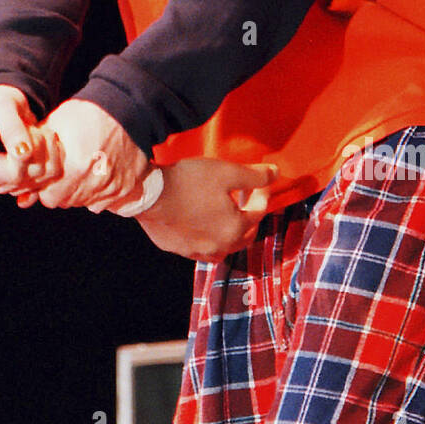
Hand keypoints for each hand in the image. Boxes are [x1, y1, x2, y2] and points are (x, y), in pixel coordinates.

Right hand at [0, 84, 63, 206]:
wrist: (11, 109)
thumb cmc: (1, 104)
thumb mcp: (4, 106)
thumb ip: (11, 127)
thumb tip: (22, 152)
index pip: (11, 173)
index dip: (27, 154)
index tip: (28, 131)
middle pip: (27, 179)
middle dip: (39, 149)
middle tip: (35, 129)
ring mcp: (2, 185)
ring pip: (40, 179)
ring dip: (47, 151)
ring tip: (38, 132)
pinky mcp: (20, 186)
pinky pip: (48, 180)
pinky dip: (52, 158)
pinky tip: (45, 144)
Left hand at [32, 99, 149, 209]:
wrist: (126, 107)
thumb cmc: (85, 114)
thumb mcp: (54, 125)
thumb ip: (34, 153)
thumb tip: (19, 182)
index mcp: (72, 166)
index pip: (46, 195)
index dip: (43, 185)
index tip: (46, 174)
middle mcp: (92, 181)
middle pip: (64, 201)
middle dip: (57, 190)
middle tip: (62, 171)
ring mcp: (110, 187)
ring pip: (83, 202)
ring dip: (77, 191)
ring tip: (80, 169)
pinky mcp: (124, 188)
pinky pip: (103, 202)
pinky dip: (97, 192)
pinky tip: (96, 173)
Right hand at [136, 157, 291, 262]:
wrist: (148, 193)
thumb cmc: (189, 181)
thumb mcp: (227, 171)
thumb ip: (255, 175)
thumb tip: (276, 173)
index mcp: (235, 229)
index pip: (258, 212)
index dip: (261, 194)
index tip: (259, 181)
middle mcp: (219, 247)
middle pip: (244, 234)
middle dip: (249, 216)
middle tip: (245, 197)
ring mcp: (196, 251)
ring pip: (223, 246)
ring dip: (230, 231)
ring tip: (225, 213)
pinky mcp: (178, 249)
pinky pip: (200, 247)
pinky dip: (208, 236)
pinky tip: (201, 221)